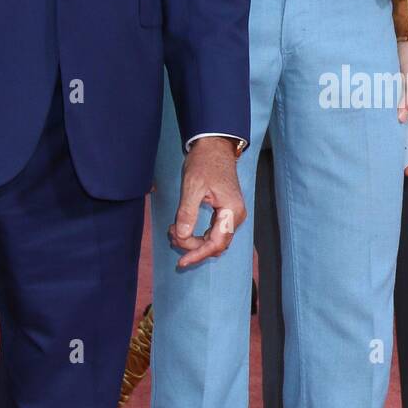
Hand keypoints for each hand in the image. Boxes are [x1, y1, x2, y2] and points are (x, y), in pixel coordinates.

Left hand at [169, 137, 246, 268]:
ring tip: (174, 230)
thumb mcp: (193, 186)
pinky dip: (198, 233)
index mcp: (232, 211)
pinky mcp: (225, 211)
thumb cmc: (205, 162)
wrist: (214, 146)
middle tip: (171, 235)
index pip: (216, 243)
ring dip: (194, 241)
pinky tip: (182, 228)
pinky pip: (213, 231)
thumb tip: (182, 236)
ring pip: (214, 239)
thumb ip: (188, 212)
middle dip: (193, 246)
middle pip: (215, 244)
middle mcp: (235, 216)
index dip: (198, 254)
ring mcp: (232, 214)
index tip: (181, 261)